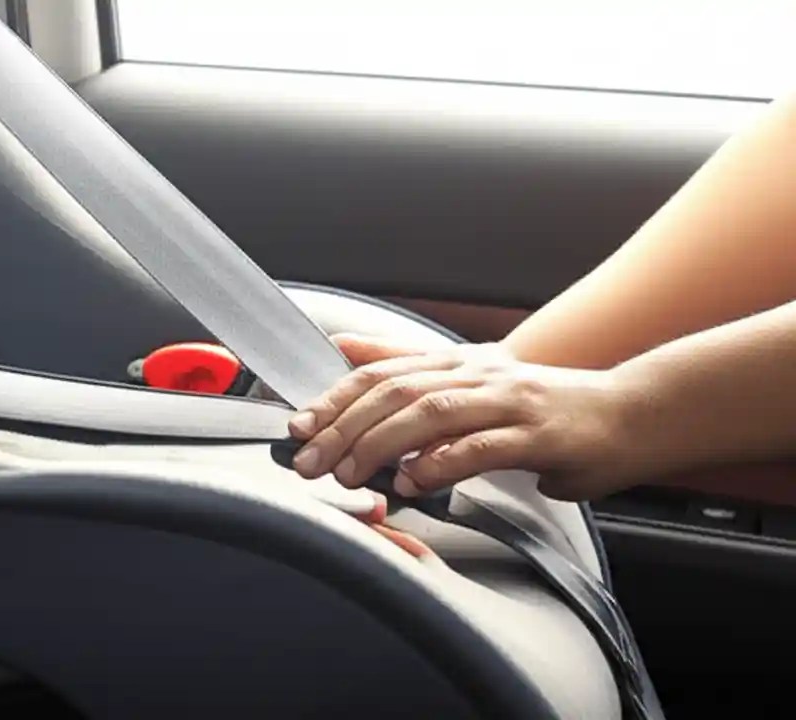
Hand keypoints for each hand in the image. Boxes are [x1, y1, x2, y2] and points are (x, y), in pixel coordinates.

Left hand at [289, 335, 653, 500]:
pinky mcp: (538, 436)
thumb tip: (346, 349)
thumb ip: (411, 367)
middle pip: (396, 393)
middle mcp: (478, 375)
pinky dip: (442, 463)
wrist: (632, 413)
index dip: (335, 398)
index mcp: (457, 363)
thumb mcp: (473, 378)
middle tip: (309, 460)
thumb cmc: (546, 406)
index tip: (298, 426)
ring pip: (431, 413)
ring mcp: (509, 403)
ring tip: (348, 473)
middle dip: (344, 426)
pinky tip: (413, 480)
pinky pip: (481, 447)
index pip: (381, 374)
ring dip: (381, 444)